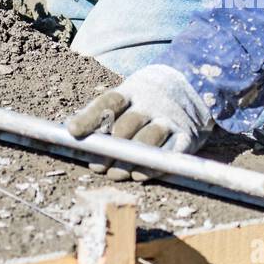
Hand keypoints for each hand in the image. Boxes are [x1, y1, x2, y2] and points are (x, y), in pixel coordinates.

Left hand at [66, 64, 214, 180]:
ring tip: (115, 173)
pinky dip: (151, 168)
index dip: (89, 118)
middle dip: (109, 150)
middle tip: (97, 166)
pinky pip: (168, 154)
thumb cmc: (146, 100)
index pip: (108, 102)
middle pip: (126, 126)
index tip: (73, 131)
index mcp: (132, 90)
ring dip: (128, 161)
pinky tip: (137, 174)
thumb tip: (70, 134)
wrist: (193, 88)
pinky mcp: (187, 136)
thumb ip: (102, 114)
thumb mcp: (126, 97)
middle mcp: (152, 103)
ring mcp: (170, 119)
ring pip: (147, 141)